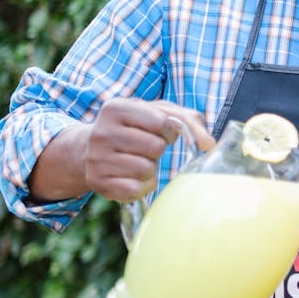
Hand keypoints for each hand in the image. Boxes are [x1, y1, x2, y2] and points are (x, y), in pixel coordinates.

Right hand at [82, 99, 214, 202]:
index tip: (160, 132)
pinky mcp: (98, 183)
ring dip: (150, 168)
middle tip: (145, 148)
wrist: (89, 149)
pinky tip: (132, 177)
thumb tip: (209, 144)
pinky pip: (136, 189)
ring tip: (137, 160)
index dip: (169, 131)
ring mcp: (96, 159)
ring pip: (146, 169)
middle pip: (155, 147)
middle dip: (158, 149)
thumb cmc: (134, 127)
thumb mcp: (158, 113)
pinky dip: (143, 186)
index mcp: (116, 107)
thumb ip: (189, 121)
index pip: (162, 122)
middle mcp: (101, 132)